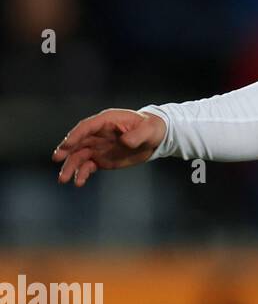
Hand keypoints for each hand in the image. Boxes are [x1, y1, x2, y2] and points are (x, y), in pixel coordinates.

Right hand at [52, 108, 166, 186]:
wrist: (154, 138)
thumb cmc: (151, 128)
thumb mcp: (148, 130)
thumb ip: (137, 135)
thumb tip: (125, 142)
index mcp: (106, 121)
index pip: (87, 127)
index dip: (76, 135)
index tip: (66, 145)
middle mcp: (98, 134)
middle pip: (77, 142)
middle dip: (66, 150)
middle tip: (56, 158)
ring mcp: (97, 147)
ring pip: (79, 156)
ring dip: (70, 167)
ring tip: (64, 179)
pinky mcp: (101, 159)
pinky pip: (87, 166)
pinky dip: (82, 174)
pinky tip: (79, 182)